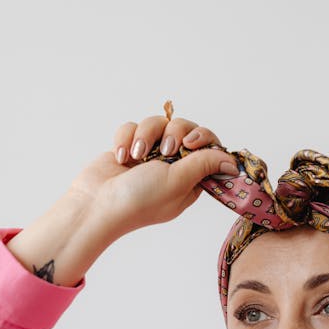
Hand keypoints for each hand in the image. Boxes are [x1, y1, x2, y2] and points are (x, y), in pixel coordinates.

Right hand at [68, 113, 236, 239]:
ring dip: (145, 135)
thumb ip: (204, 164)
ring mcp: (148, 157)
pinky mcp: (128, 148)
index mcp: (189, 180)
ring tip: (137, 156)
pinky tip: (121, 157)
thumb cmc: (137, 199)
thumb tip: (232, 163)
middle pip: (184, 129)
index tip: (191, 143)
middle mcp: (171, 167)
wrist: (95, 203)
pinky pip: (133, 127)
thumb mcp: (178, 181)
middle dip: (173, 133)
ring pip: (157, 124)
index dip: (203, 139)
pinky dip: (126, 138)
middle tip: (165, 149)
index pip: (209, 149)